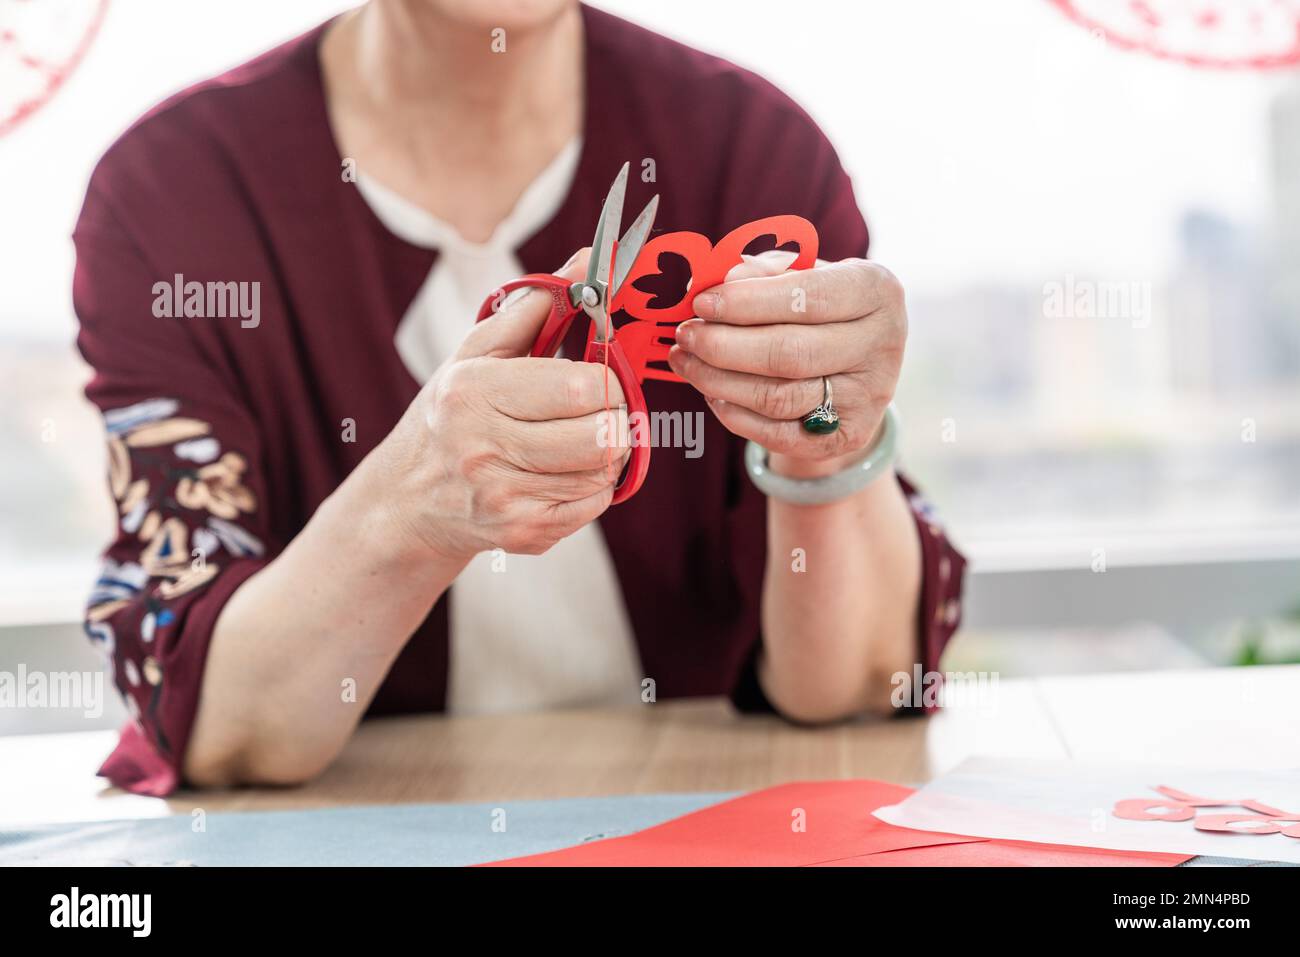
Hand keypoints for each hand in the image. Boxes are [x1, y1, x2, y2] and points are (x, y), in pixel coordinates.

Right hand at [371, 250, 628, 560]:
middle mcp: (484, 448)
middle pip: (602, 435)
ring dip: (606, 453)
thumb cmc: (450, 415)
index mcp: (473, 393)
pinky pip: (595, 504)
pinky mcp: (523, 533)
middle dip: (613, 418)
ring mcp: (504, 497)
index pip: (582, 386)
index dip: (608, 380)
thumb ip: (538, 304)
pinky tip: (566, 472)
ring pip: (604, 471)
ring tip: (578, 440)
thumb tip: (591, 261)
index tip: (599, 377)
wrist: (407, 500)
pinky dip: (594, 485)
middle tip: (598, 411)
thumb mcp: (479, 353)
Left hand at [669, 251, 905, 478]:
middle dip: (725, 346)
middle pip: (791, 353)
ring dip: (719, 381)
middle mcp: (883, 344)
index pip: (807, 297)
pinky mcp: (849, 434)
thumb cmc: (820, 305)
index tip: (702, 303)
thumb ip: (760, 274)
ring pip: (780, 397)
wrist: (859, 358)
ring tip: (686, 362)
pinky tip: (711, 393)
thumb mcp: (800, 273)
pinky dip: (736, 415)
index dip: (747, 303)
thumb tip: (711, 283)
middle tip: (685, 336)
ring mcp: (869, 396)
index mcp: (875, 290)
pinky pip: (779, 434)